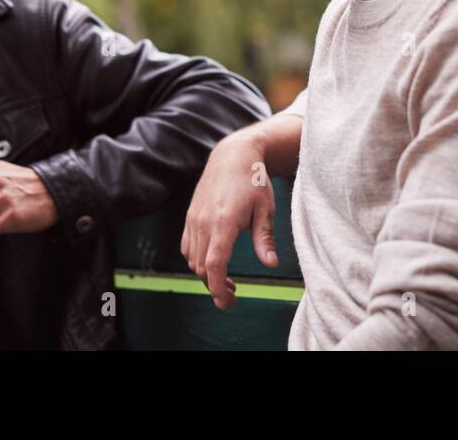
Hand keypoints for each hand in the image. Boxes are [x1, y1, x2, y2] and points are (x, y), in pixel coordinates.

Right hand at [181, 128, 278, 309]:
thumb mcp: (265, 209)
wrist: (232, 156)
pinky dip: (196, 260)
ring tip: (228, 281)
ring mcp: (194, 219)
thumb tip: (271, 265)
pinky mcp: (190, 217)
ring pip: (192, 260)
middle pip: (201, 267)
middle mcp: (203, 222)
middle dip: (215, 286)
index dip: (218, 288)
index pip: (214, 264)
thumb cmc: (253, 181)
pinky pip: (186, 247)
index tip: (227, 302)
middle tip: (234, 296)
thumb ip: (265, 239)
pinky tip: (213, 261)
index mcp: (223, 222)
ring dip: (207, 275)